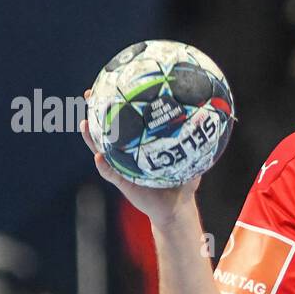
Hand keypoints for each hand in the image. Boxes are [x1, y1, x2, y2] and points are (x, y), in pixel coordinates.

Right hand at [79, 88, 200, 224]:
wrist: (176, 208)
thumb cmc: (183, 183)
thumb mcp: (191, 160)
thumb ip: (197, 143)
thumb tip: (210, 122)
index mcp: (142, 145)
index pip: (129, 121)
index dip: (120, 105)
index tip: (113, 85)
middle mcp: (128, 152)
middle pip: (108, 129)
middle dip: (97, 112)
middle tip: (89, 95)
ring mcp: (122, 166)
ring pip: (101, 149)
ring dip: (91, 137)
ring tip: (85, 124)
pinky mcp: (122, 182)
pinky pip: (109, 173)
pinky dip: (103, 166)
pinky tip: (98, 158)